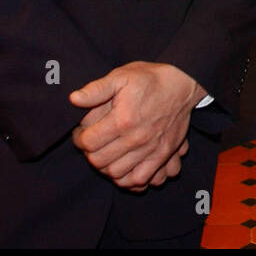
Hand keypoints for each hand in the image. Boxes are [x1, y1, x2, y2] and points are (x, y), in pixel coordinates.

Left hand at [69, 61, 205, 190]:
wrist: (182, 83)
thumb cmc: (149, 79)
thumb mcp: (121, 76)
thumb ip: (96, 89)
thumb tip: (73, 99)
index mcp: (123, 119)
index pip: (88, 143)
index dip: (79, 138)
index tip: (81, 133)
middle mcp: (136, 138)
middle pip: (99, 161)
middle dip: (90, 153)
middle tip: (92, 143)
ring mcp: (151, 149)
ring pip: (116, 174)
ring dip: (106, 167)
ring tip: (106, 154)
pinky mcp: (162, 155)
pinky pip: (140, 180)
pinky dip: (128, 179)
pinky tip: (123, 167)